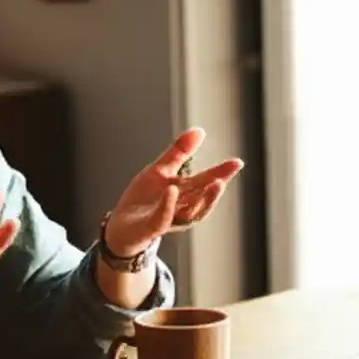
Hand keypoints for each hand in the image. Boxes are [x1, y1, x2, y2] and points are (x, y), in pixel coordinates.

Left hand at [103, 128, 244, 256]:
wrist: (120, 227)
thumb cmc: (143, 200)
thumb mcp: (160, 170)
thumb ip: (179, 153)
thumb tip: (200, 130)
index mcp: (185, 194)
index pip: (206, 182)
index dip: (222, 173)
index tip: (237, 163)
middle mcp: (181, 208)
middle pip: (202, 198)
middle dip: (216, 189)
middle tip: (227, 177)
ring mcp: (167, 219)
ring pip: (190, 212)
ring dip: (203, 200)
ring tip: (215, 183)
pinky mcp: (150, 227)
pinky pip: (162, 217)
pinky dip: (168, 205)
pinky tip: (172, 190)